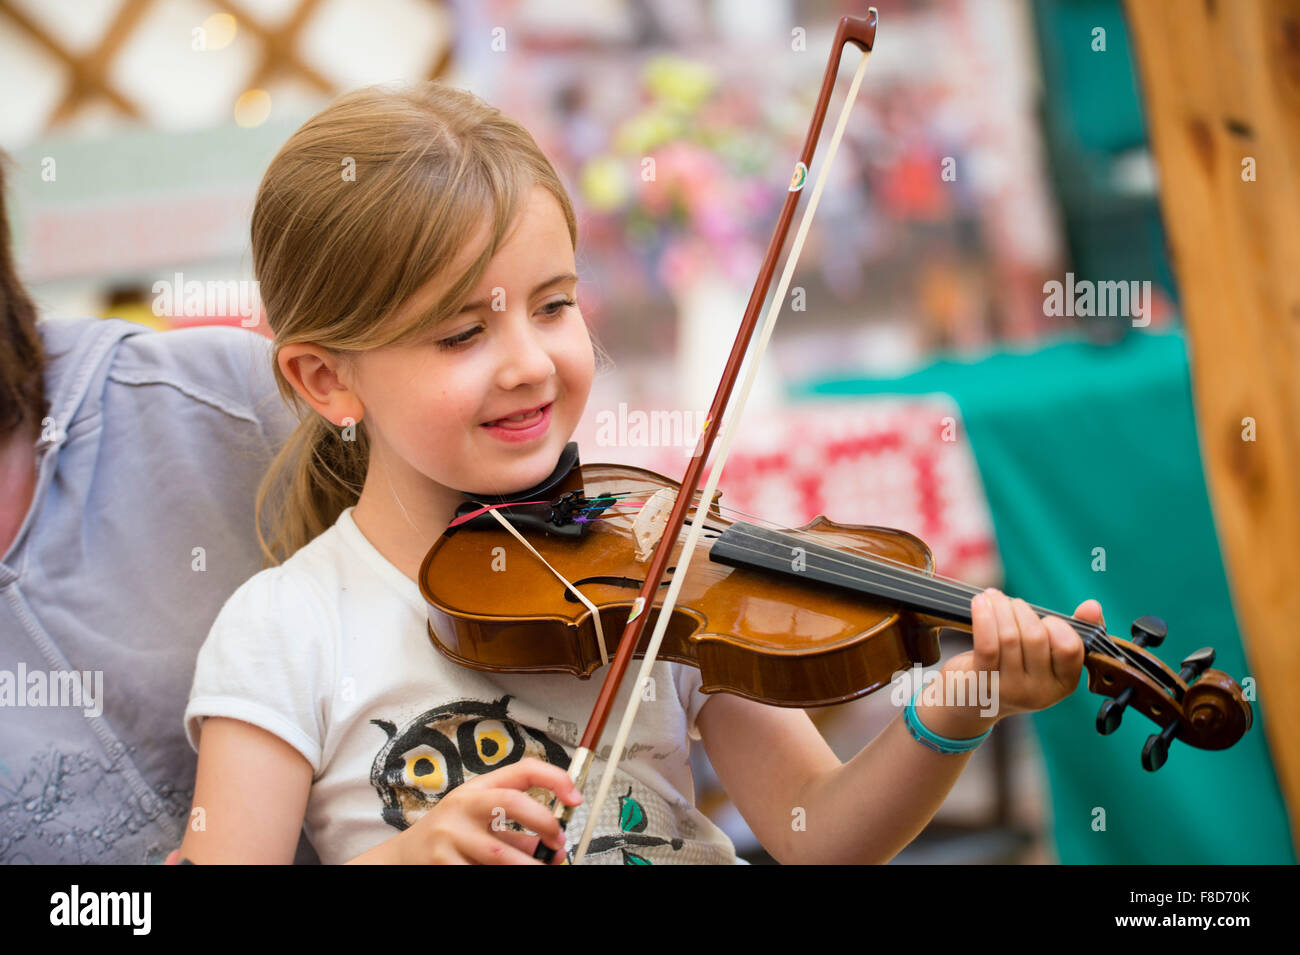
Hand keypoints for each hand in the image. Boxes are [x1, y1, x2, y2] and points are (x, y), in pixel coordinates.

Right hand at [393, 757, 581, 864]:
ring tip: (541, 870)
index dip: (554, 779)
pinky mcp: (443, 864)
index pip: (522, 770)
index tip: (574, 797)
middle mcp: (463, 806)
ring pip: (500, 852)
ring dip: (529, 865)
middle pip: (512, 803)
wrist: (406, 856)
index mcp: (477, 788)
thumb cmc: (451, 833)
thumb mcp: (481, 821)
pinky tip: (506, 874)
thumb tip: (554, 848)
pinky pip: (481, 872)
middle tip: (558, 840)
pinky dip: (499, 876)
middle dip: (543, 822)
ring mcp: (450, 835)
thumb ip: (517, 831)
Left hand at [931, 589, 1095, 730]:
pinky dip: (984, 617)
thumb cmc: (1013, 669)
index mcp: (1064, 684)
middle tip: (1010, 602)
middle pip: (1036, 637)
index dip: (1057, 625)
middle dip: (1022, 610)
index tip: (1043, 617)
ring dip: (1000, 608)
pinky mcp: (982, 684)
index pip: (1070, 648)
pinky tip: (979, 602)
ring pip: (1010, 637)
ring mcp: (1010, 690)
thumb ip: (1072, 630)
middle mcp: (1040, 692)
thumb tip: (1092, 606)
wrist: (971, 702)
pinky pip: (987, 644)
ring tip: (992, 597)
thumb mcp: (1045, 655)